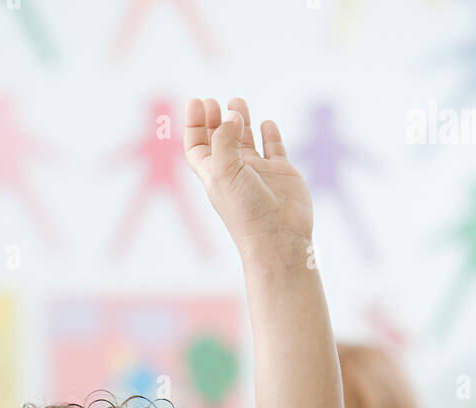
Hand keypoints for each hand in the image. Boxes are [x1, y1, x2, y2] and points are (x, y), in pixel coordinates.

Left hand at [184, 97, 312, 259]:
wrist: (279, 237)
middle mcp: (235, 172)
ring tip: (238, 102)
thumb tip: (232, 113)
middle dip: (214, 119)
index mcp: (215, 174)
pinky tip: (266, 123)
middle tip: (213, 101)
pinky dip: (269, 134)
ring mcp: (259, 172)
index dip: (193, 125)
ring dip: (241, 120)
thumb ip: (225, 139)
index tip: (196, 101)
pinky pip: (274, 148)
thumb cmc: (247, 212)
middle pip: (219, 139)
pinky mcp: (282, 173)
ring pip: (246, 140)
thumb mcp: (225, 172)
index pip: (197, 147)